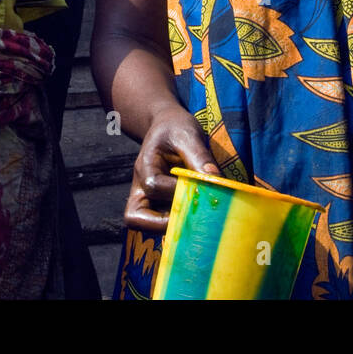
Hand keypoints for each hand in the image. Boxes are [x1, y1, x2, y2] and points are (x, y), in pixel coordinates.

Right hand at [123, 104, 219, 233]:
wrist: (168, 127)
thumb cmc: (176, 128)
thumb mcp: (187, 135)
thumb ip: (199, 156)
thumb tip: (215, 179)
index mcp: (144, 167)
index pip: (155, 187)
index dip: (177, 190)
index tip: (201, 187)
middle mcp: (140, 186)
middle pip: (137, 216)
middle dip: (164, 222)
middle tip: (195, 218)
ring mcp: (146, 198)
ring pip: (144, 224)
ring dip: (170, 226)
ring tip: (197, 220)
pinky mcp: (157, 204)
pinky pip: (158, 222)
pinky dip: (176, 223)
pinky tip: (197, 216)